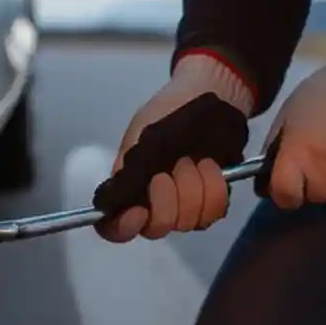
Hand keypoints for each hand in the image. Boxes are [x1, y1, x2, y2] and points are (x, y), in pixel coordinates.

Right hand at [94, 53, 254, 242]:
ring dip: (194, 186)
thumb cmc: (170, 111)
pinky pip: (213, 212)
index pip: (114, 228)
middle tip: (175, 164)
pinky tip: (210, 166)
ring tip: (194, 159)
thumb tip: (111, 203)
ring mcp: (184, 205)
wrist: (209, 96)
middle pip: (156, 227)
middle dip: (169, 195)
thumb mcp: (142, 135)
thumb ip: (127, 172)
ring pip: (187, 221)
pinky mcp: (211, 200)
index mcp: (128, 188)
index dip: (124, 228)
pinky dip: (214, 187)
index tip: (140, 211)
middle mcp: (153, 203)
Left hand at [257, 24, 325, 208]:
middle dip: (315, 184)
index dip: (285, 196)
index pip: (285, 195)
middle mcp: (321, 167)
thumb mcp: (286, 119)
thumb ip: (277, 149)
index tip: (289, 189)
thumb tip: (267, 178)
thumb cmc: (318, 96)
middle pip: (316, 196)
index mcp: (295, 154)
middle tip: (320, 161)